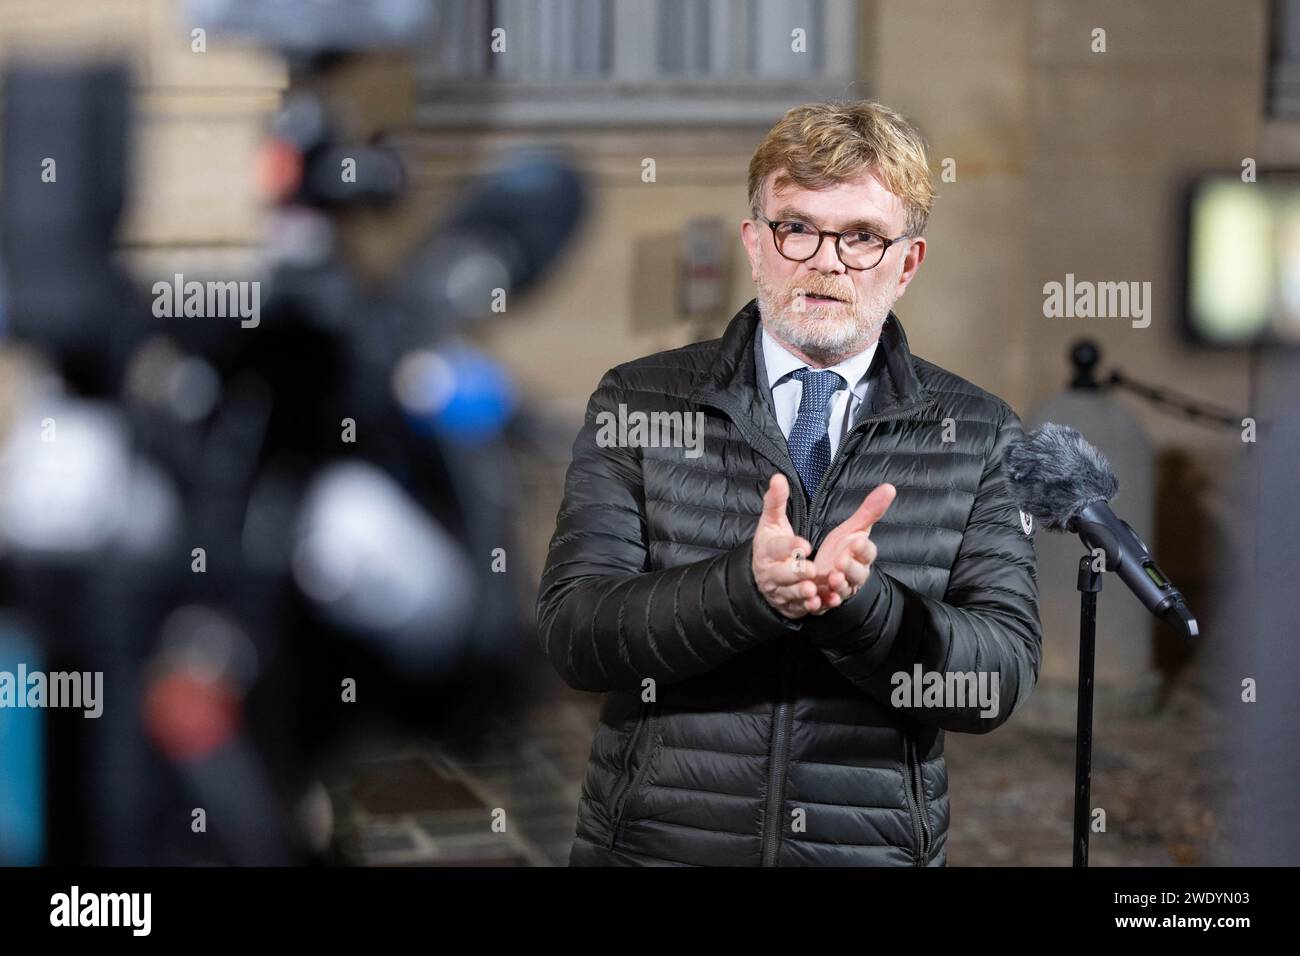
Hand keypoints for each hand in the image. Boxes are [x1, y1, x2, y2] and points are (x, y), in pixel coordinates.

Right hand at [751, 474, 821, 618]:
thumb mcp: (772, 522)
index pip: (776, 547)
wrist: (762, 576)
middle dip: (797, 573)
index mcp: (767, 549)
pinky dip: (808, 607)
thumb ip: (776, 501)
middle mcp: (771, 572)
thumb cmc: (771, 545)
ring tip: (814, 589)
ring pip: (790, 593)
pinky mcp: (789, 604)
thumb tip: (778, 477)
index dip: (790, 546)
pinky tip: (817, 603)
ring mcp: (780, 590)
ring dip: (802, 592)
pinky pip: (798, 608)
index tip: (805, 545)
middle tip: (813, 571)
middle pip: (781, 574)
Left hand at [809, 483, 895, 611]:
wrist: (823, 574)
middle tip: (840, 561)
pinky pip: (824, 605)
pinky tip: (815, 599)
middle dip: (850, 568)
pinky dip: (820, 603)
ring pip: (843, 590)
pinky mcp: (825, 600)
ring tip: (831, 578)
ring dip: (839, 586)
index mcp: (861, 556)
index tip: (855, 541)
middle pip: (858, 574)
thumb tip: (890, 487)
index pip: (868, 553)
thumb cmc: (841, 550)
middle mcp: (854, 575)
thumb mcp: (852, 529)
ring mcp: (840, 589)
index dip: (862, 549)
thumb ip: (869, 511)